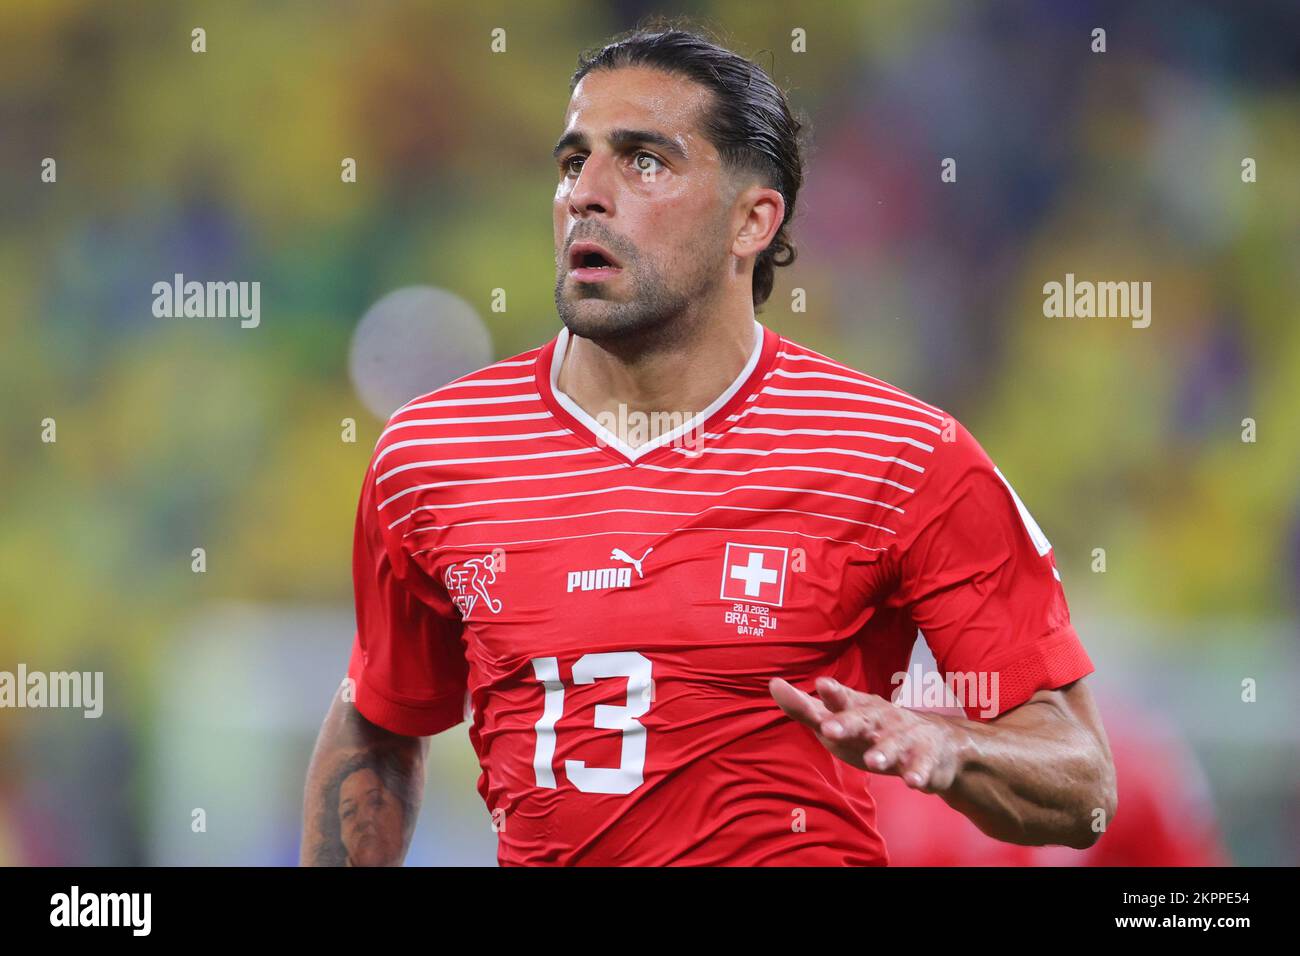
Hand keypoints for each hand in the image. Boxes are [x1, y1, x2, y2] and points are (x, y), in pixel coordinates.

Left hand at [769, 675, 967, 792]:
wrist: (935, 743)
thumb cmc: (871, 730)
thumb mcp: (837, 719)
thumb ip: (805, 708)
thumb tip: (773, 684)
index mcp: (858, 707)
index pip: (841, 699)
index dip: (832, 693)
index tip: (821, 685)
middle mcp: (881, 718)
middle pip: (864, 719)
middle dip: (848, 723)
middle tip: (830, 729)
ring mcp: (905, 737)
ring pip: (894, 743)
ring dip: (884, 751)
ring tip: (873, 761)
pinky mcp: (925, 758)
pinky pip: (922, 766)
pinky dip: (918, 772)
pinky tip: (913, 781)